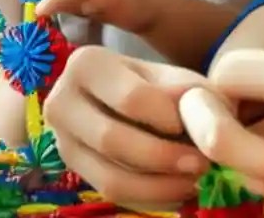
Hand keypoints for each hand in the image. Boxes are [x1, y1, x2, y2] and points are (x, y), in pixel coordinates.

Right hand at [41, 45, 210, 203]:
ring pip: (109, 177)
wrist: (132, 100)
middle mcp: (61, 101)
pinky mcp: (74, 170)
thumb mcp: (176, 78)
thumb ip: (191, 94)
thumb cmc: (159, 85)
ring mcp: (62, 140)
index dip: (166, 118)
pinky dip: (148, 198)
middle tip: (201, 164)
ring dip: (158, 186)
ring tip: (193, 182)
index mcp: (87, 64)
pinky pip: (110, 194)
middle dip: (163, 157)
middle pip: (112, 140)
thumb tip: (202, 120)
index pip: (130, 98)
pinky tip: (176, 191)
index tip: (198, 126)